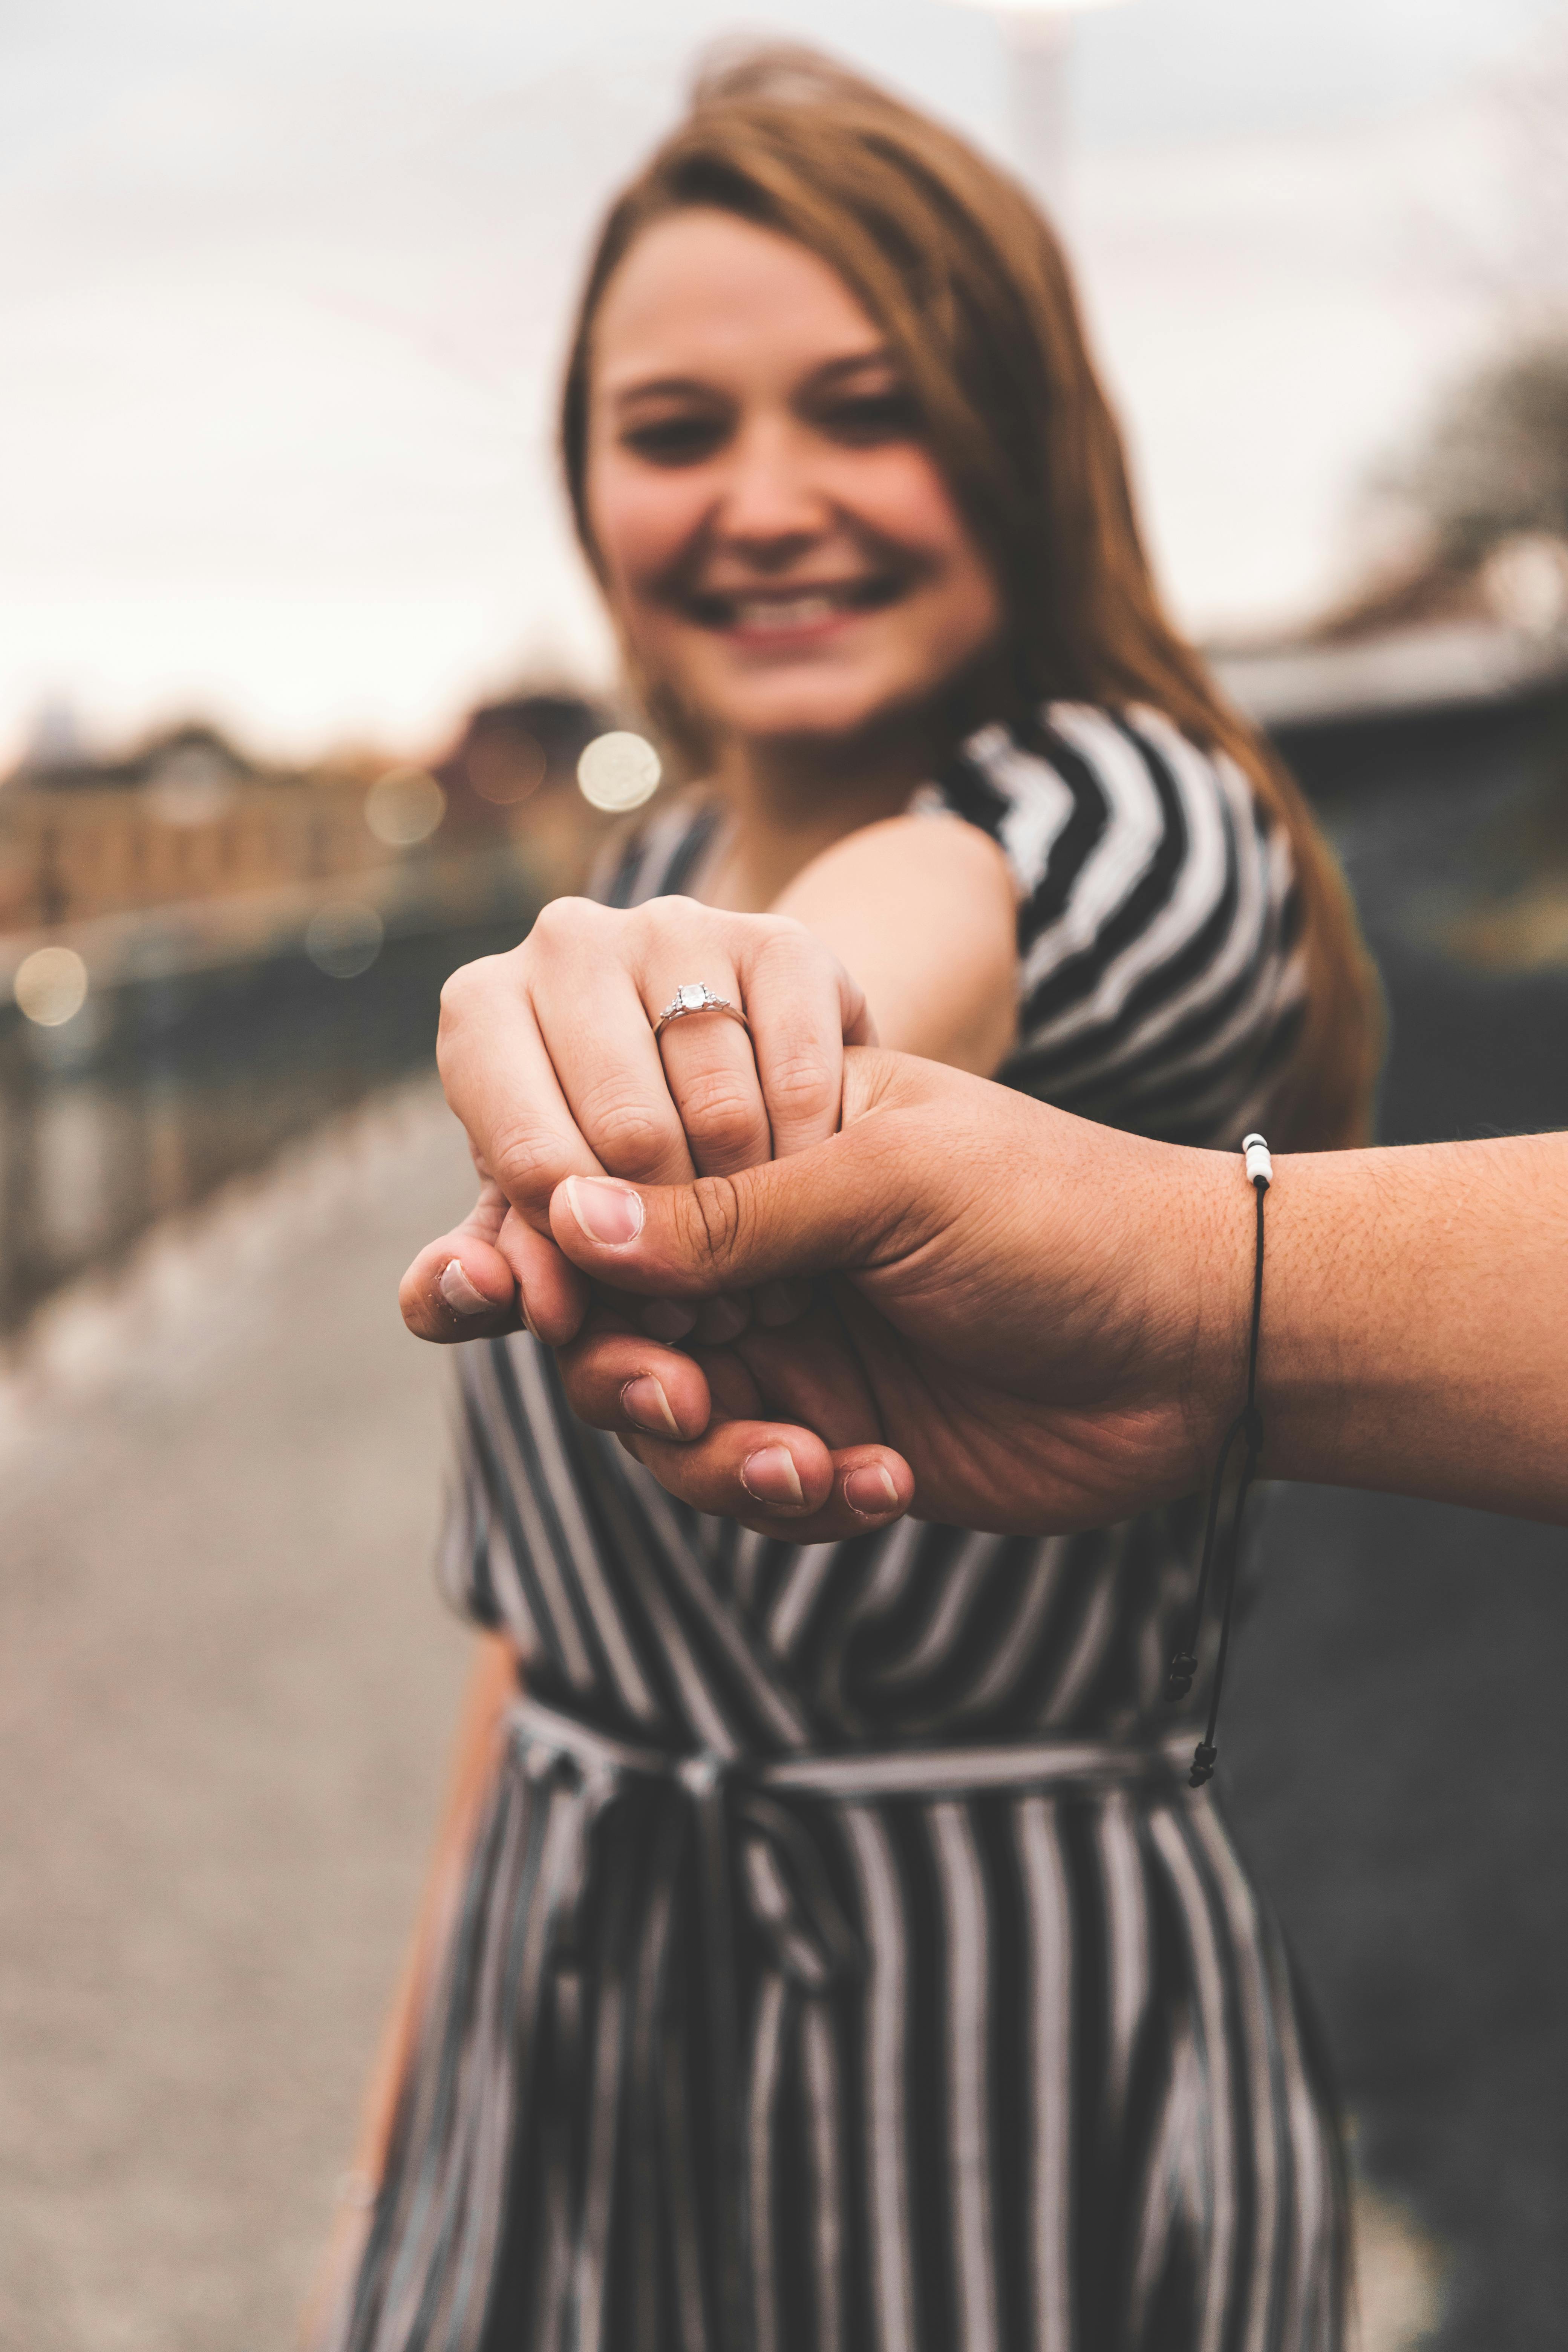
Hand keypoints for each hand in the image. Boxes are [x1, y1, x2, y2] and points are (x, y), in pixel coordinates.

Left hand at [399, 894, 872, 1343]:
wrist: (728, 1077)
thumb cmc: (606, 1166)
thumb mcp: (536, 1232)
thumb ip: (477, 1286)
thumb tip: (470, 1288)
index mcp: (481, 1008)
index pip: (530, 1161)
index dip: (587, 1252)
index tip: (623, 1295)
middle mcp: (566, 943)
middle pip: (628, 1136)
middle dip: (672, 1239)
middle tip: (698, 1291)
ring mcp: (676, 928)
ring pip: (720, 1113)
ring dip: (748, 1211)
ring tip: (752, 1254)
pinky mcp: (781, 937)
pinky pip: (801, 1080)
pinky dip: (807, 1161)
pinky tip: (799, 1190)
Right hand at [542, 1051, 1246, 1540]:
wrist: (1207, 1340)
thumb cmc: (1066, 1218)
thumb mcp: (894, 1183)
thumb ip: (731, 1210)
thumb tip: (567, 1216)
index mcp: (766, 1144)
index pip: (610, 1196)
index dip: (558, 1258)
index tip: (543, 1308)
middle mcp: (763, 1247)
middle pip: (613, 1324)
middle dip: (631, 1376)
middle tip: (684, 1403)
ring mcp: (796, 1346)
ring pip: (671, 1425)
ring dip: (719, 1459)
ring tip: (811, 1465)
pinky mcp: (835, 1437)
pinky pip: (753, 1485)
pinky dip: (798, 1496)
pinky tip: (885, 1483)